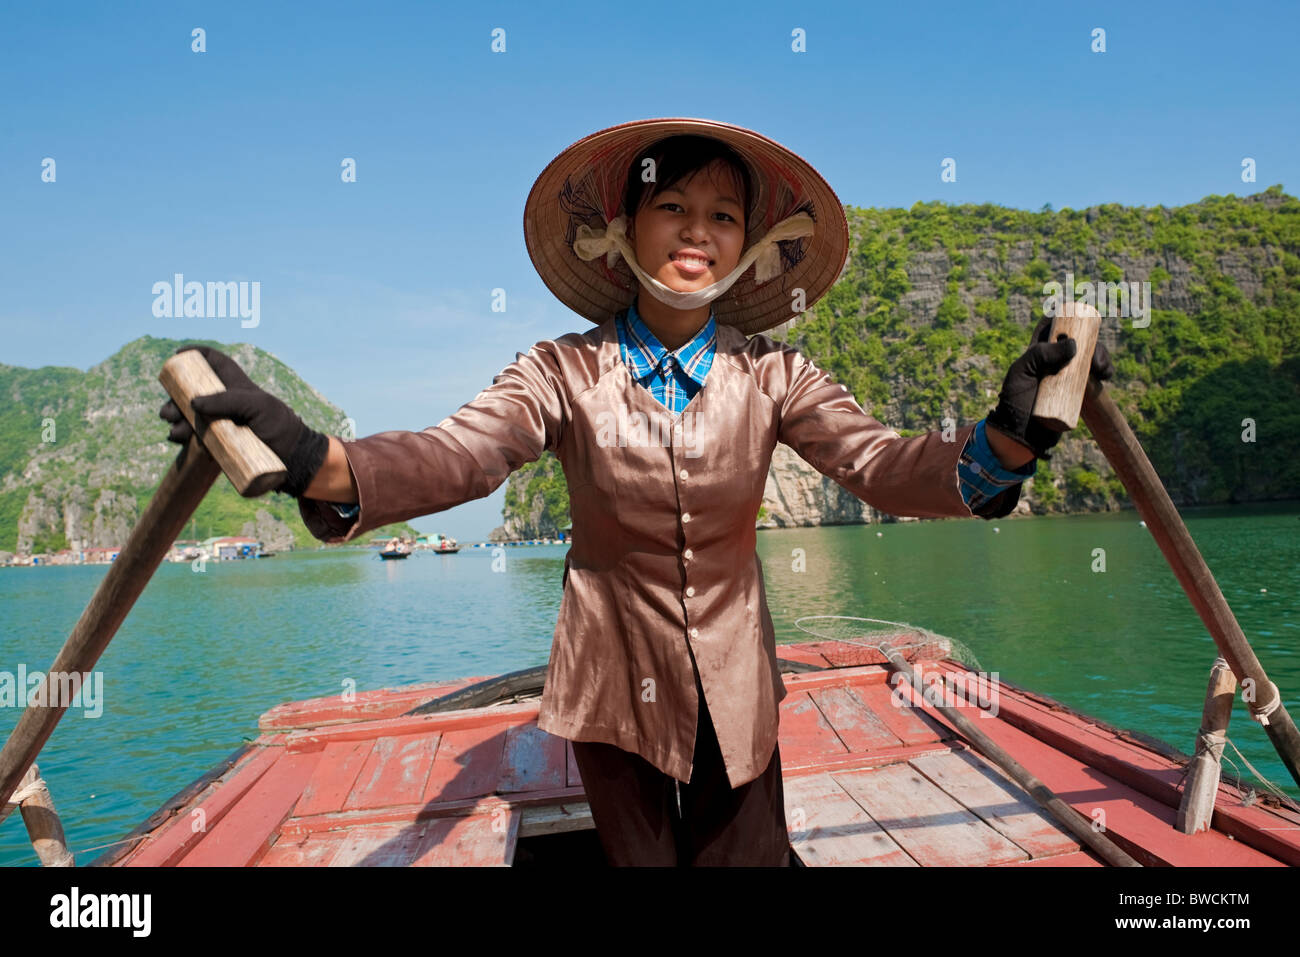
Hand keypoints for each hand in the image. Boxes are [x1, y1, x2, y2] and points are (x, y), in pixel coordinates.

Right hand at [159, 345, 329, 496]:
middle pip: (190, 391)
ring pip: (186, 415)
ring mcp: (219, 422)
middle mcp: (224, 402)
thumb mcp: (258, 407)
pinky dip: (180, 436)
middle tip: (168, 412)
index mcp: (236, 386)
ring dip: (174, 419)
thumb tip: (193, 402)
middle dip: (174, 398)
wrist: (290, 459)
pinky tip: (179, 439)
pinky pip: (191, 437)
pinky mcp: (216, 443)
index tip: (177, 356)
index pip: (214, 362)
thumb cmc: (279, 427)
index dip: (196, 354)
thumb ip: (228, 400)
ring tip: (176, 431)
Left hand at [985, 317, 1112, 459]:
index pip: (1054, 324)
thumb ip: (1042, 355)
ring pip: (1091, 355)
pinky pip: (1095, 375)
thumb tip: (1074, 345)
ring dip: (1101, 357)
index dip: (1067, 316)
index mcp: (1038, 349)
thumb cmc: (1016, 400)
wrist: (1021, 432)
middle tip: (1094, 358)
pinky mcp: (1078, 388)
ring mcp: (1068, 372)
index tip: (1080, 317)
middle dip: (1092, 342)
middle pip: (1079, 338)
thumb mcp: (1022, 372)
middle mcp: (1055, 357)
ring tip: (1101, 371)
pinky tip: (1105, 375)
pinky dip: (1105, 371)